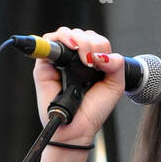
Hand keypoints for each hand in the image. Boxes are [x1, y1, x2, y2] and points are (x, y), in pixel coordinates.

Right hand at [33, 26, 126, 143]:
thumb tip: (106, 54)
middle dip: (91, 43)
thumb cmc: (93, 110)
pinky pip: (48, 42)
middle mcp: (74, 58)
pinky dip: (60, 39)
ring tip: (84, 57)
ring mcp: (59, 60)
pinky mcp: (44, 65)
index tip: (103, 62)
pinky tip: (71, 48)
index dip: (101, 45)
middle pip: (82, 34)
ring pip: (66, 33)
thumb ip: (116, 66)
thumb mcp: (113, 86)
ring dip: (78, 40)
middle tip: (93, 62)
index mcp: (91, 61)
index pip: (96, 40)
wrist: (77, 128)